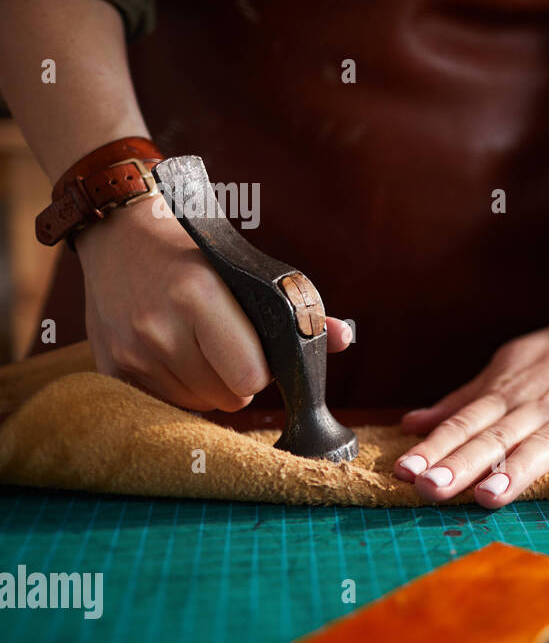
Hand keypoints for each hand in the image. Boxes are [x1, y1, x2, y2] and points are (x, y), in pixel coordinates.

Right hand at [76, 196, 352, 411]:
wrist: (121, 236)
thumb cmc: (197, 255)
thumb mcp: (248, 270)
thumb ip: (300, 308)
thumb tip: (343, 339)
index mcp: (199, 296)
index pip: (250, 377)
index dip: (263, 370)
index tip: (257, 351)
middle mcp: (159, 327)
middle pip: (228, 398)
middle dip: (238, 380)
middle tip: (228, 347)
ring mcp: (131, 351)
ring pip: (199, 405)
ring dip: (208, 386)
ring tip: (199, 347)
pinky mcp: (111, 369)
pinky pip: (165, 405)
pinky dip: (178, 389)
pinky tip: (174, 356)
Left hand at [393, 316, 548, 507]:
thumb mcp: (503, 370)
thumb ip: (461, 402)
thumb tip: (411, 424)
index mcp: (508, 396)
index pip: (464, 424)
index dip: (433, 448)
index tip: (403, 472)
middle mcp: (538, 407)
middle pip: (496, 438)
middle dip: (463, 465)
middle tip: (430, 489)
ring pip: (546, 445)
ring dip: (518, 470)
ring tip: (489, 497)